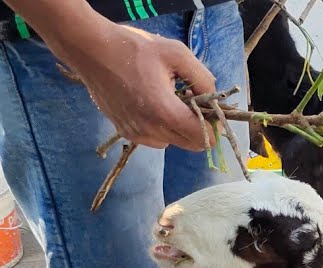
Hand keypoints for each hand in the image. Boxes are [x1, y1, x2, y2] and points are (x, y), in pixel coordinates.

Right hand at [58, 20, 217, 151]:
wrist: (89, 48)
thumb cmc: (132, 48)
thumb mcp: (177, 54)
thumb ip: (203, 78)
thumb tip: (212, 97)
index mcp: (165, 112)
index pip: (204, 137)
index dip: (213, 124)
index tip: (209, 106)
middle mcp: (150, 130)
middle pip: (191, 144)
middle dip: (197, 125)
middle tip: (191, 100)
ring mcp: (135, 133)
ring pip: (173, 141)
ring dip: (178, 126)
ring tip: (168, 99)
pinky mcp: (124, 131)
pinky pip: (154, 138)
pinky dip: (161, 126)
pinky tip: (152, 103)